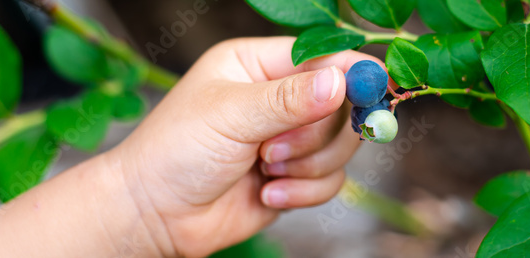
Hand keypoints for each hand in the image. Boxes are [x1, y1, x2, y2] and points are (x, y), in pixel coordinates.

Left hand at [105, 37, 385, 255]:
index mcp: (257, 64)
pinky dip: (303, 191)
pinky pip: (331, 180)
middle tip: (273, 150)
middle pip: (340, 105)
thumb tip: (342, 81)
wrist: (153, 215)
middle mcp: (276, 97)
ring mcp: (287, 138)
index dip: (353, 73)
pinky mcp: (292, 175)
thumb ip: (288, 100)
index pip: (323, 57)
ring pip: (341, 146)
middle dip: (314, 135)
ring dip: (308, 165)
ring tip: (264, 171)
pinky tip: (267, 195)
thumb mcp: (230, 116)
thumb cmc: (174, 152)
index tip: (377, 91)